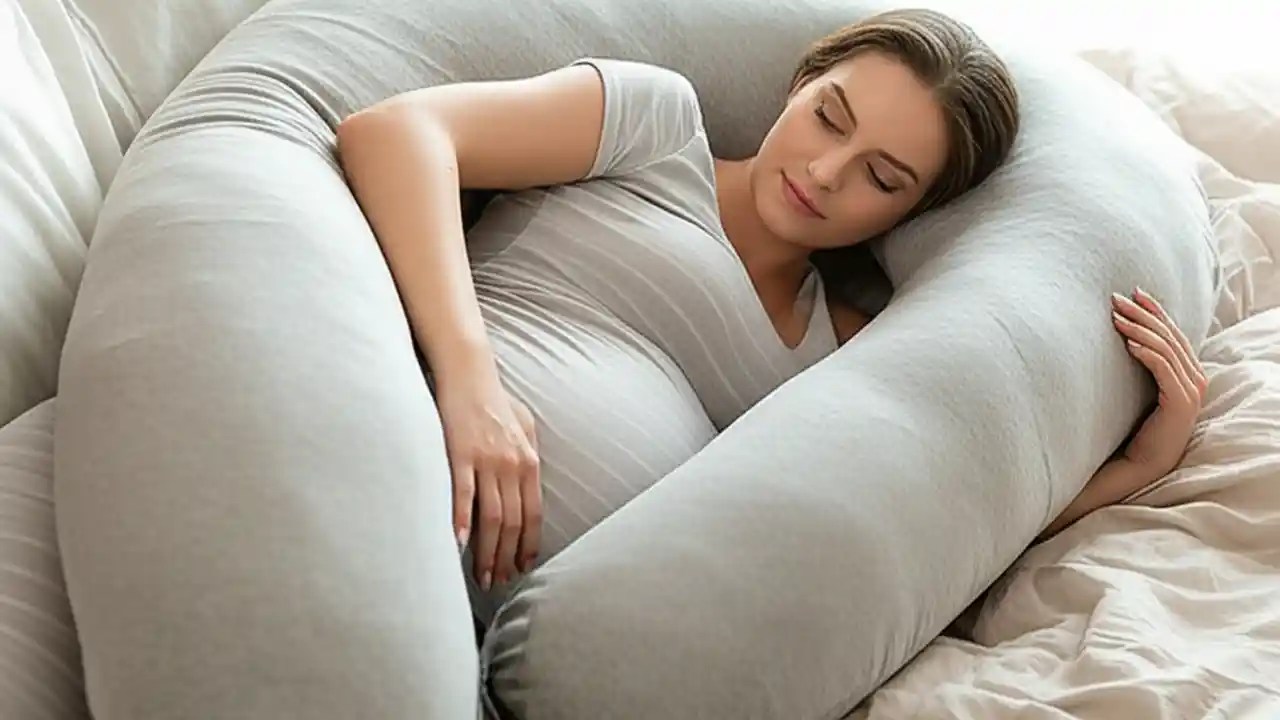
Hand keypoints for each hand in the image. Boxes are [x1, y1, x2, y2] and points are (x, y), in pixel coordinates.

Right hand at [435, 367, 540, 590]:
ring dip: (487, 553)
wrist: (468, 373)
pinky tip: (459, 546)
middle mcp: (511, 465)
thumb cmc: (495, 400)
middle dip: (507, 558)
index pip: (532, 515)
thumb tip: (529, 488)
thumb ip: (527, 458)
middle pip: (512, 523)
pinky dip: (462, 522)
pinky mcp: (459, 453)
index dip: (528, 546)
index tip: (522, 568)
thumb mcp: (523, 426)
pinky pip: (462, 495)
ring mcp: (486, 460)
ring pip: (491, 518)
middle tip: (499, 582)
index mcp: (528, 462)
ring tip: (481, 577)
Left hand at [1111, 287, 1206, 476]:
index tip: (1134, 292)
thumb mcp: (1142, 387)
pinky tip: (1128, 344)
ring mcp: (1192, 391)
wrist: (1140, 462)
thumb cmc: (1135, 424)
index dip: (1156, 310)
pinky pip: (1164, 369)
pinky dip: (1146, 353)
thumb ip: (1145, 363)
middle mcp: (1196, 378)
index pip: (1174, 332)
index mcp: (1190, 371)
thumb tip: (1124, 330)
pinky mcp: (1181, 403)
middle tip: (1116, 299)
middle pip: (1170, 336)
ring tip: (1115, 318)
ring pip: (1166, 349)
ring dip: (1139, 330)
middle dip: (1143, 314)